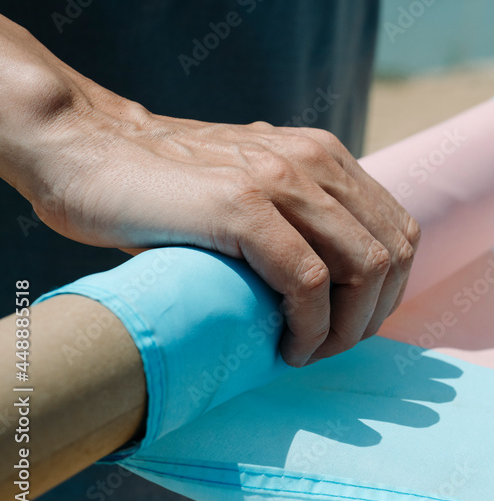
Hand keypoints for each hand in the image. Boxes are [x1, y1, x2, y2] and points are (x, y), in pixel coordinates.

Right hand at [0, 15, 418, 366]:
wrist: (88, 149)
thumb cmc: (166, 186)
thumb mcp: (252, 187)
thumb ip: (299, 213)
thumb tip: (339, 279)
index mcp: (325, 155)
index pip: (400, 232)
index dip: (388, 292)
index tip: (349, 326)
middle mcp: (315, 159)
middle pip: (393, 255)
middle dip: (371, 318)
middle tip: (328, 349)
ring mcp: (282, 177)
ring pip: (364, 269)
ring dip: (344, 329)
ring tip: (305, 351)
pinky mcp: (243, 205)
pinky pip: (308, 282)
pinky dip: (308, 328)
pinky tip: (283, 347)